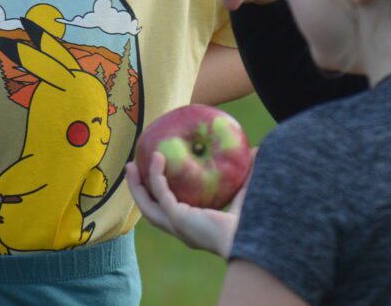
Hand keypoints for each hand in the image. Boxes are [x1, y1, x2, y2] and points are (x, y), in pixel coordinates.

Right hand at [124, 148, 255, 258]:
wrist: (249, 240)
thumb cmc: (250, 223)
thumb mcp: (244, 193)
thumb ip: (247, 175)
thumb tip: (259, 151)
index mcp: (193, 227)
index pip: (168, 212)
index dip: (157, 194)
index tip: (153, 176)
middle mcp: (181, 229)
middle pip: (150, 209)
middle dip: (139, 190)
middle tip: (133, 168)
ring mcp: (176, 225)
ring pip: (147, 204)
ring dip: (137, 186)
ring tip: (131, 166)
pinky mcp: (177, 218)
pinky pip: (161, 193)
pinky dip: (156, 175)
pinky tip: (157, 158)